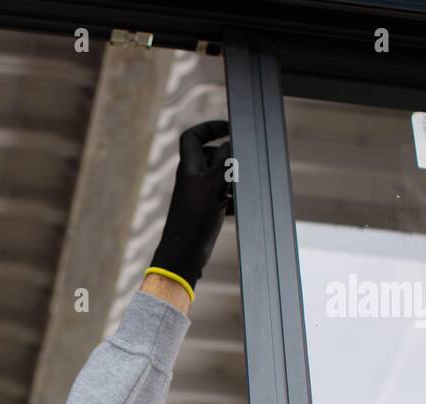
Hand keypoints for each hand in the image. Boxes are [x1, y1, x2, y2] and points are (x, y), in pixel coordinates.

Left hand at [149, 120, 233, 290]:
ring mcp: (199, 195)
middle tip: (241, 164)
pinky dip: (234, 199)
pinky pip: (224, 197)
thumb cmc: (195, 218)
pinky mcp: (206, 211)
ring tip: (241, 187)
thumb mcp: (213, 183)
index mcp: (189, 167)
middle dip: (229, 157)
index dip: (208, 128)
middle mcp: (192, 178)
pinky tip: (240, 206)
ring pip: (220, 177)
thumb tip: (231, 142)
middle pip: (211, 155)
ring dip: (234, 179)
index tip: (229, 129)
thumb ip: (223, 160)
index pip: (192, 136)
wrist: (184, 254)